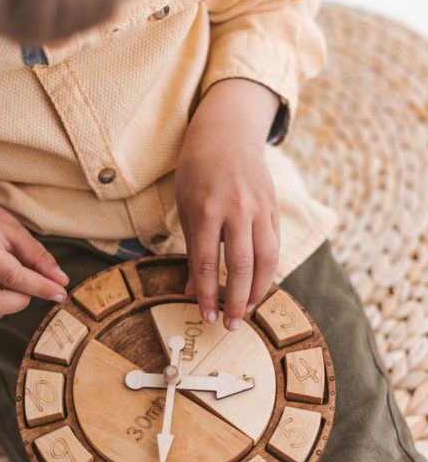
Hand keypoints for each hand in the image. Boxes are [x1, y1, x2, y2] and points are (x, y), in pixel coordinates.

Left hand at [175, 78, 280, 330]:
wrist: (227, 135)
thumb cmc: (198, 173)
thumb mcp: (186, 208)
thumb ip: (193, 251)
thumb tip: (192, 292)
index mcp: (206, 210)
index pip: (208, 263)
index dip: (208, 295)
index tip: (207, 316)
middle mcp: (237, 210)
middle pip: (241, 266)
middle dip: (238, 301)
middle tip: (233, 326)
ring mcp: (260, 209)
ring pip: (266, 259)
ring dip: (259, 291)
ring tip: (249, 311)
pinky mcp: (274, 209)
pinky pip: (275, 246)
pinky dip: (269, 271)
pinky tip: (260, 287)